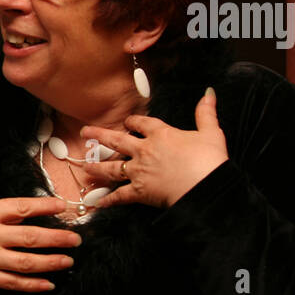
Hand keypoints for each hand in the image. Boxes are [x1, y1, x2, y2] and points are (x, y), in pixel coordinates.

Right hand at [0, 197, 80, 290]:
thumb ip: (0, 214)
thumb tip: (30, 215)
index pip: (22, 207)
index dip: (45, 207)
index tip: (63, 207)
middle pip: (31, 236)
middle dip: (58, 238)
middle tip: (75, 239)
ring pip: (27, 262)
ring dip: (51, 262)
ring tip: (68, 261)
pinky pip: (14, 283)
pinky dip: (33, 285)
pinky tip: (48, 284)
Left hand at [82, 88, 228, 208]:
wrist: (205, 186)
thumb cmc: (209, 160)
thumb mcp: (211, 132)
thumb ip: (206, 113)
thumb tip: (209, 93)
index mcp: (161, 135)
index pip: (142, 124)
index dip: (133, 122)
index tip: (127, 121)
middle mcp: (145, 151)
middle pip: (117, 141)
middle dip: (99, 136)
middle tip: (85, 132)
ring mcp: (139, 172)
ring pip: (112, 168)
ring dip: (96, 167)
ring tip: (83, 166)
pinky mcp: (139, 192)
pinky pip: (120, 196)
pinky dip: (108, 200)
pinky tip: (97, 202)